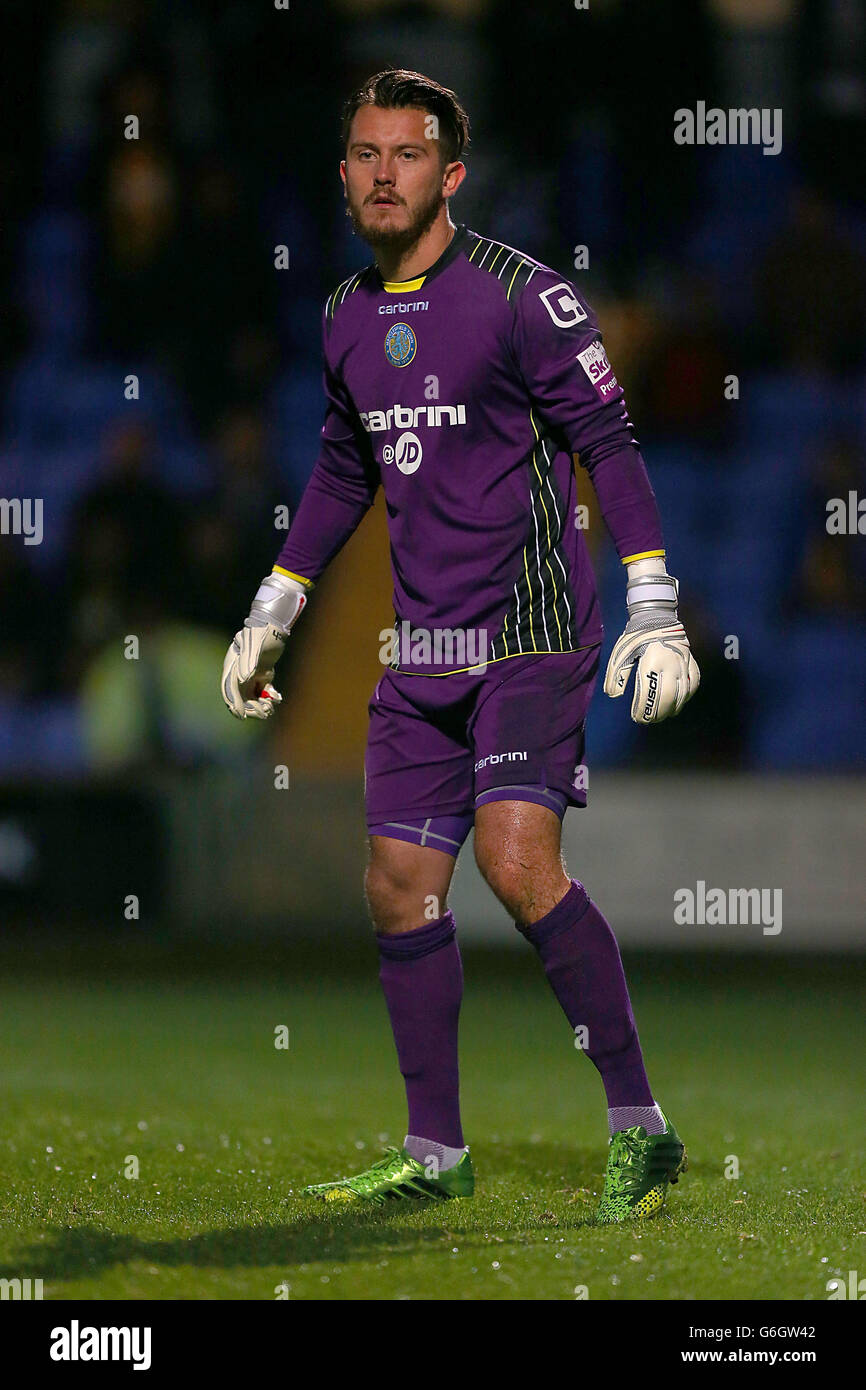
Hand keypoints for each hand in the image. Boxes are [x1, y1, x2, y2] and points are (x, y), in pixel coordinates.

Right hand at [221, 570, 307, 719]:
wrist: (274, 623)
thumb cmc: (263, 632)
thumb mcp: (256, 646)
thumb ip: (248, 662)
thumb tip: (243, 679)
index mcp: (233, 666)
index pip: (229, 689)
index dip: (234, 704)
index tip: (241, 716)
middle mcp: (239, 672)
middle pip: (240, 697)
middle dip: (252, 707)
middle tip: (266, 711)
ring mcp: (249, 674)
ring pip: (251, 697)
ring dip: (260, 705)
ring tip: (272, 707)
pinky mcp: (261, 674)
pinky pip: (261, 692)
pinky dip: (268, 698)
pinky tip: (276, 698)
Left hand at [603, 566, 699, 723]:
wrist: (658, 618)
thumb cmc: (636, 637)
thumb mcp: (621, 653)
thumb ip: (616, 674)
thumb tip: (613, 694)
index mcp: (652, 662)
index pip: (648, 693)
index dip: (642, 709)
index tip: (636, 717)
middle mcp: (671, 665)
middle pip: (667, 698)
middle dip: (657, 713)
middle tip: (648, 720)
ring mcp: (684, 664)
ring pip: (682, 694)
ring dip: (672, 709)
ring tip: (661, 717)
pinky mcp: (692, 663)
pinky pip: (693, 684)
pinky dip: (687, 697)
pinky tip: (678, 704)